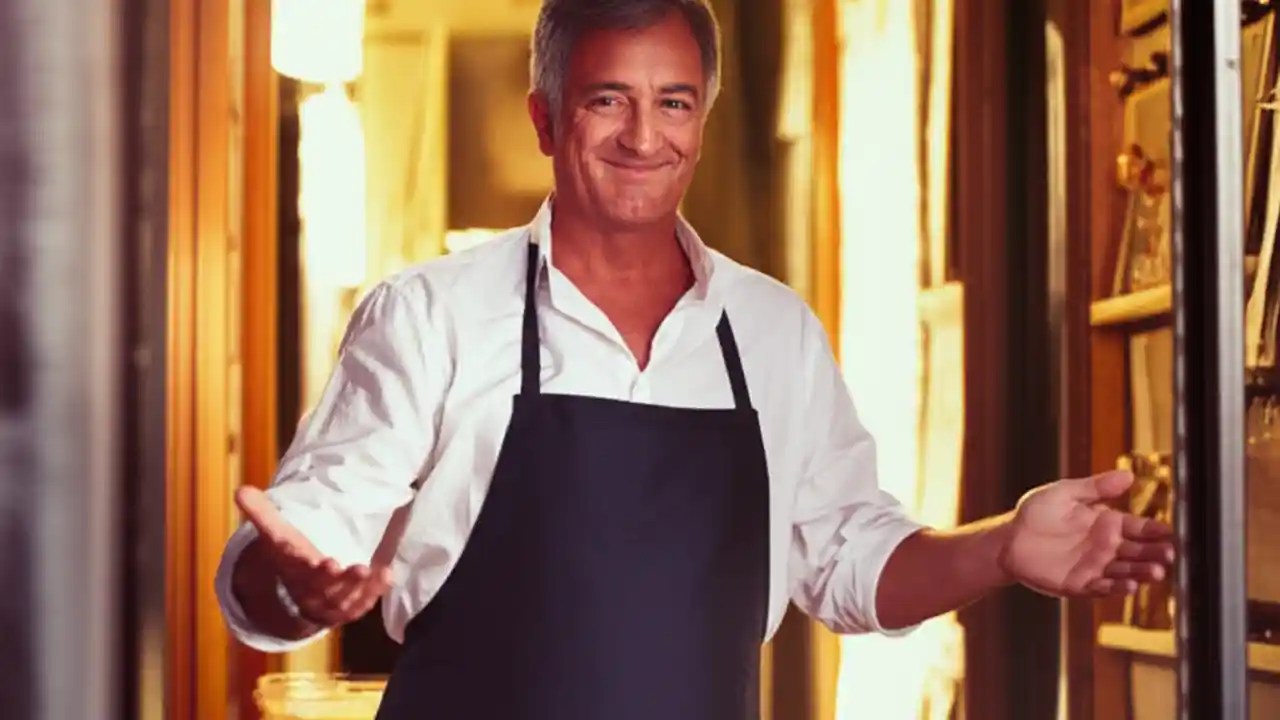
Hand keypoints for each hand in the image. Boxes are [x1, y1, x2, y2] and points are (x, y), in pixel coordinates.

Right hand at [235, 486, 392, 628]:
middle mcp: (313, 590)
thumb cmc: (291, 556)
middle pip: (326, 589)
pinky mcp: (349, 607)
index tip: (325, 561)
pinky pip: (361, 604)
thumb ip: (262, 513)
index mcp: (295, 571)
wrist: (299, 592)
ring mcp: (331, 602)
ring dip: (359, 589)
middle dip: (340, 581)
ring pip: (345, 600)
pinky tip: (386, 576)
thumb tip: (240, 489)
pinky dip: (373, 593)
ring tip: (372, 573)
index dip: (314, 570)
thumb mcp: (276, 534)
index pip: (302, 573)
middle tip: (356, 569)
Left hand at [998, 470, 1175, 596]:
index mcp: (1107, 523)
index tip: (1170, 532)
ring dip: (1142, 573)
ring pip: (1126, 572)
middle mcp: (1107, 547)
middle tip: (1169, 554)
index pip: (1139, 528)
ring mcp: (1095, 567)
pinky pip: (1103, 587)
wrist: (1009, 539)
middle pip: (1139, 552)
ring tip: (1155, 571)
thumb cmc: (1037, 513)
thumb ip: (1096, 487)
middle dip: (1155, 554)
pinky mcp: (1080, 584)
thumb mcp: (1066, 493)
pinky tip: (1129, 586)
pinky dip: (1116, 587)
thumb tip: (1128, 476)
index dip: (1155, 531)